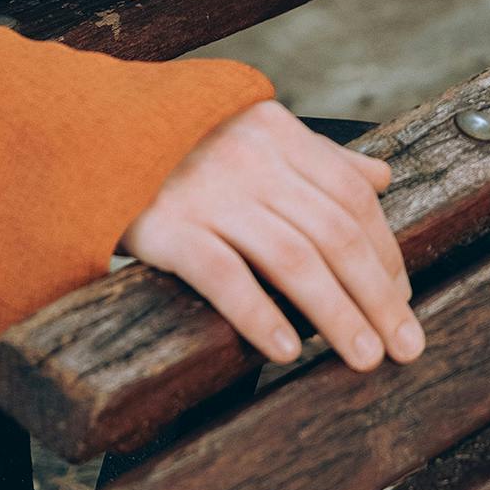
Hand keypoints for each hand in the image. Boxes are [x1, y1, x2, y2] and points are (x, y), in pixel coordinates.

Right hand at [124, 97, 423, 372]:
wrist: (84, 135)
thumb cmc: (174, 145)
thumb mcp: (250, 132)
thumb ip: (316, 158)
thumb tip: (381, 180)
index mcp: (277, 133)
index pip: (352, 198)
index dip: (386, 253)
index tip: (404, 299)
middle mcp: (250, 159)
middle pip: (334, 234)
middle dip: (377, 295)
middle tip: (405, 345)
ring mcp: (208, 193)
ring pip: (292, 259)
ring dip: (337, 314)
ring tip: (364, 357)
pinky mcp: (164, 227)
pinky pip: (222, 275)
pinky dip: (259, 314)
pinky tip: (286, 350)